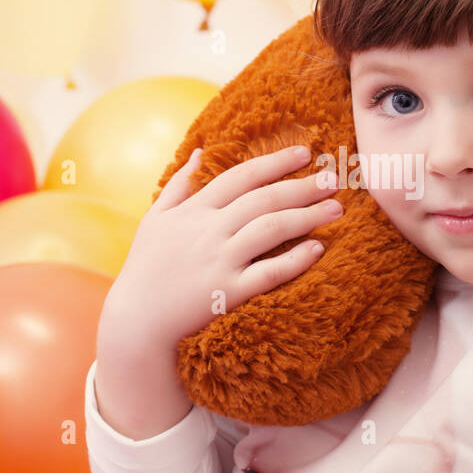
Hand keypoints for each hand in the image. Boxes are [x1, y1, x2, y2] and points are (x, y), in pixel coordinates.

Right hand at [96, 145, 343, 362]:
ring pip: (271, 230)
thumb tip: (198, 152)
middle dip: (302, 186)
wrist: (136, 320)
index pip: (241, 176)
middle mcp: (209, 231)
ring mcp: (219, 262)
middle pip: (263, 200)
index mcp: (194, 210)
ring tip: (336, 209)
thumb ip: (179, 185)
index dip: (275, 162)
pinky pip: (269, 273)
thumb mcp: (155, 219)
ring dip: (307, 216)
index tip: (306, 153)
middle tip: (333, 179)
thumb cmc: (146, 267)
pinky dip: (295, 260)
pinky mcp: (228, 293)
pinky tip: (318, 249)